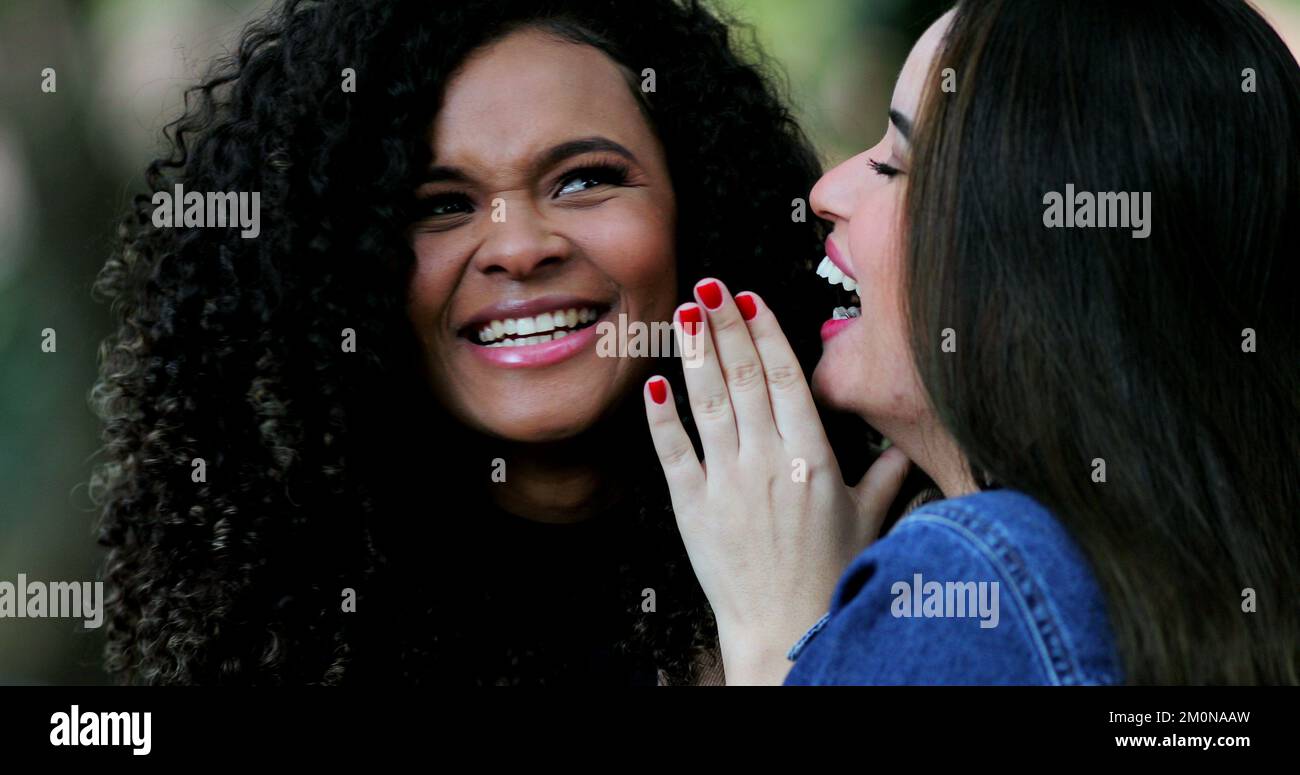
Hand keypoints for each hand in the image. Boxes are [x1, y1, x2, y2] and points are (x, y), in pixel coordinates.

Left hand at [643, 278, 910, 684]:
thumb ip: (887, 475)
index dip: (766, 334)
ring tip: (688, 314)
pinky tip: (656, 384)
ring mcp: (727, 481)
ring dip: (697, 355)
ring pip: (708, 403)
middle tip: (712, 286)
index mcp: (812, 456)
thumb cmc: (831, 576)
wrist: (788, 629)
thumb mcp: (868, 519)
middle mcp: (767, 460)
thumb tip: (912, 448)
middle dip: (727, 327)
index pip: (787, 378)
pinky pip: (674, 452)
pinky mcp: (693, 506)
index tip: (753, 299)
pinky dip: (662, 417)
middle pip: (744, 379)